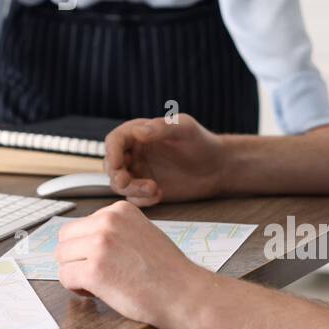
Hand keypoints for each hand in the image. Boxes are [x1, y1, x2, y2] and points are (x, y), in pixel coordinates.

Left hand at [55, 201, 210, 328]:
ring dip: (75, 272)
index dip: (87, 247)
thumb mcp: (142, 233)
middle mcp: (107, 221)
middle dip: (76, 258)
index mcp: (119, 210)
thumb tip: (84, 240)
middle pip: (66, 238)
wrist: (186, 294)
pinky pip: (65, 277)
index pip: (81, 225)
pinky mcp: (95, 270)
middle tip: (96, 273)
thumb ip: (115, 231)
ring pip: (62, 257)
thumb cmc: (168, 272)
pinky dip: (76, 288)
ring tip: (98, 283)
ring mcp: (100, 244)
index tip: (106, 260)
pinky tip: (97, 292)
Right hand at [104, 113, 226, 206]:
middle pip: (111, 165)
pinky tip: (159, 195)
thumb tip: (138, 132)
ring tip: (153, 189)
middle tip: (126, 181)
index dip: (111, 152)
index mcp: (138, 133)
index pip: (114, 141)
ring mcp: (140, 173)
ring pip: (120, 184)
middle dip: (116, 174)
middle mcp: (135, 153)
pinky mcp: (147, 190)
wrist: (217, 167)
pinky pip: (134, 198)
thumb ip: (162, 128)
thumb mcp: (185, 128)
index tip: (117, 163)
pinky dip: (142, 200)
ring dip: (131, 189)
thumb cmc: (201, 142)